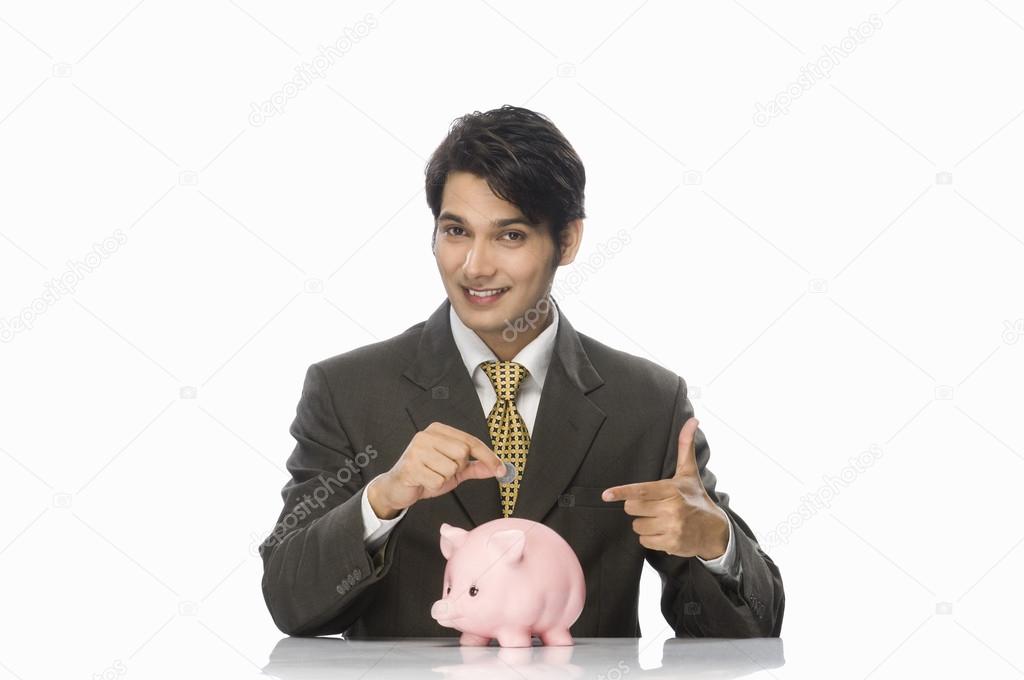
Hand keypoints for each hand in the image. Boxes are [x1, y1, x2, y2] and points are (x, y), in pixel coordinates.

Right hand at [368, 422, 505, 518]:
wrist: (398, 488)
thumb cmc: (425, 474)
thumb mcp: (453, 470)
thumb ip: (474, 467)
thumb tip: (497, 467)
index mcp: (438, 430)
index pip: (471, 441)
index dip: (488, 456)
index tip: (501, 469)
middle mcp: (427, 435)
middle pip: (462, 453)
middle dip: (458, 468)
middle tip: (444, 471)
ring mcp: (417, 449)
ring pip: (450, 468)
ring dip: (444, 478)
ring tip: (431, 475)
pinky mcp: (411, 466)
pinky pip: (438, 480)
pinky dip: (434, 486)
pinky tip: (424, 481)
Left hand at [601, 418, 728, 559]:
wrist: (716, 531)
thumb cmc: (697, 498)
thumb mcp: (689, 473)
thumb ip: (685, 447)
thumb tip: (693, 420)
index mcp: (672, 490)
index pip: (641, 491)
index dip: (622, 492)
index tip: (606, 495)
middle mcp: (671, 508)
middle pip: (632, 508)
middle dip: (637, 508)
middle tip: (653, 506)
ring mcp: (672, 527)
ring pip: (637, 526)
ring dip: (644, 524)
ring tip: (661, 520)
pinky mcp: (671, 544)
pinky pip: (644, 542)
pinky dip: (650, 538)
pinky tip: (664, 532)